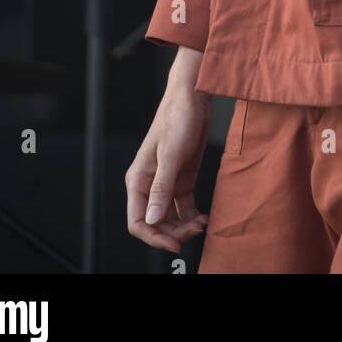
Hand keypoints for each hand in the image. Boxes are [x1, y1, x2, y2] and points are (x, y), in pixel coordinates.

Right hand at [126, 89, 212, 251]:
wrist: (193, 97)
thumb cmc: (177, 119)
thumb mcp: (172, 155)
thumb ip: (161, 189)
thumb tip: (151, 219)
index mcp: (138, 180)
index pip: (137, 222)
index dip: (154, 237)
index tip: (175, 244)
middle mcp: (149, 184)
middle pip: (155, 223)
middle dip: (174, 232)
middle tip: (196, 230)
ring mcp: (166, 182)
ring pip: (170, 217)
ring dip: (184, 226)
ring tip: (203, 222)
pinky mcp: (182, 178)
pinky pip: (183, 207)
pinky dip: (192, 216)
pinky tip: (204, 216)